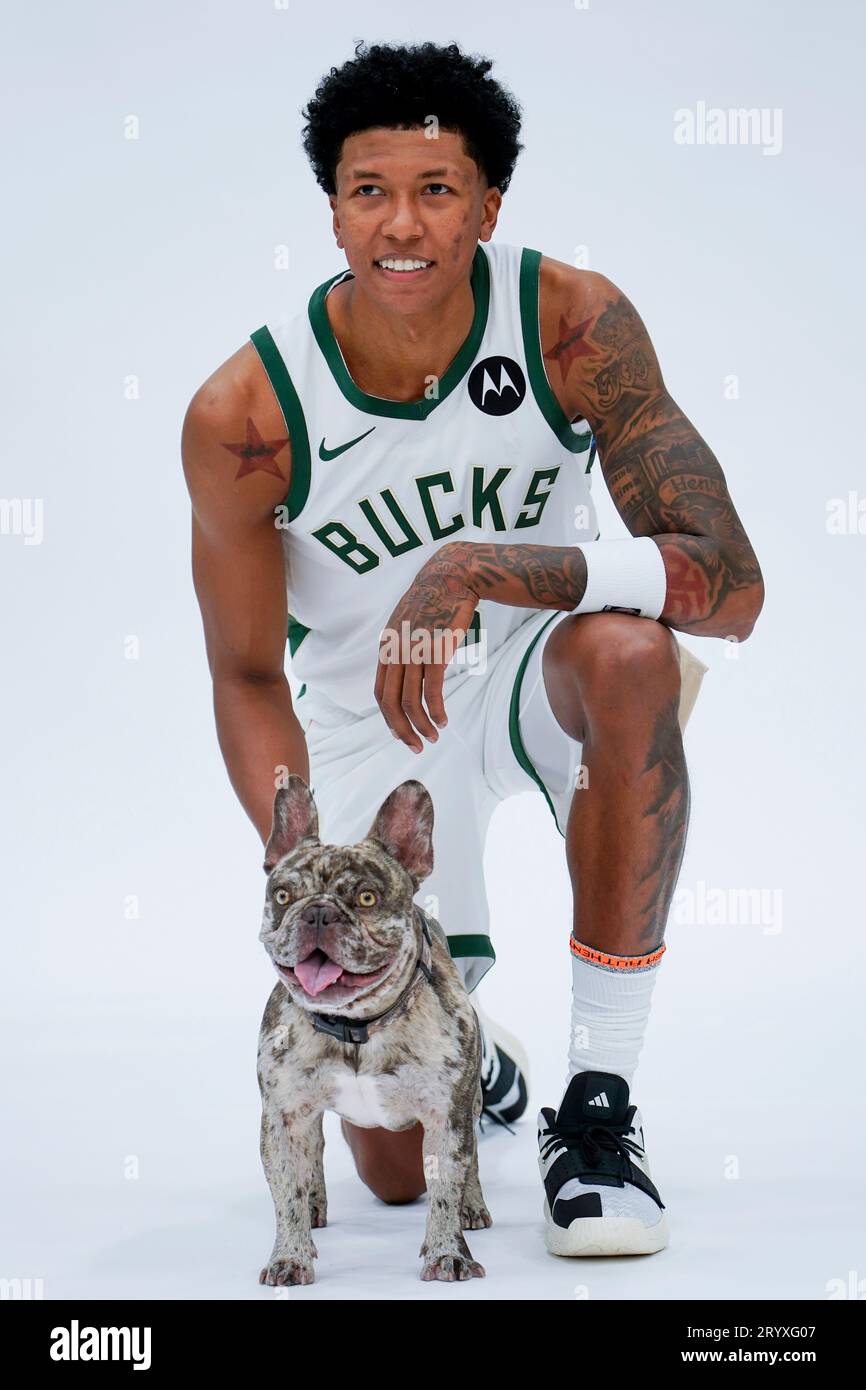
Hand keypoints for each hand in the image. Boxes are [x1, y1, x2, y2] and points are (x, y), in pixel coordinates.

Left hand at [374, 548, 478, 752]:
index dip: (389, 717)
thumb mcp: (409, 623)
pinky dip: (437, 710)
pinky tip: (444, 720)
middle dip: (402, 730)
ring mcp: (414, 652)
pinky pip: (432, 690)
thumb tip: (410, 669)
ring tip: (433, 737)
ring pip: (410, 701)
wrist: (452, 576)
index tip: (402, 732)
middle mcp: (395, 652)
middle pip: (390, 703)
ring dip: (421, 725)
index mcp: (386, 647)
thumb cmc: (436, 600)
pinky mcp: (435, 650)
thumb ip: (404, 646)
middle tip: (416, 747)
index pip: (381, 692)